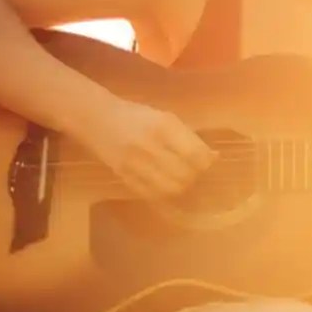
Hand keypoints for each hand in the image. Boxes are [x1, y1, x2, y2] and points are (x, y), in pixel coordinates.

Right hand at [75, 98, 214, 199]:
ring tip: (180, 178)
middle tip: (194, 171)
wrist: (97, 119)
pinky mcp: (124, 176)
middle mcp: (150, 146)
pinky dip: (163, 193)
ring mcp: (135, 163)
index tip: (208, 162)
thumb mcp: (166, 119)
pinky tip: (164, 184)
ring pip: (170, 188)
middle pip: (185, 174)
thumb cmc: (137, 116)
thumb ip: (189, 138)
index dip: (206, 163)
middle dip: (194, 176)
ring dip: (180, 186)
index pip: (196, 154)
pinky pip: (151, 194)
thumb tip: (214, 157)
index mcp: (164, 126)